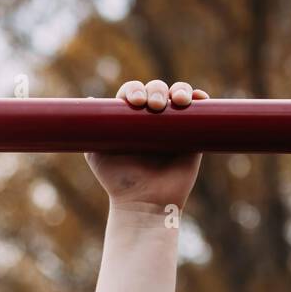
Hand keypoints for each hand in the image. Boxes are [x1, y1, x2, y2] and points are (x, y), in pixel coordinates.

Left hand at [85, 79, 207, 214]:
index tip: (135, 102)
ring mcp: (174, 124)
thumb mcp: (97, 154)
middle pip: (156, 89)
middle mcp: (153, 118)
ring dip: (179, 90)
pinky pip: (199, 110)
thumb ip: (90, 130)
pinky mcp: (194, 135)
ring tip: (178, 101)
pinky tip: (199, 97)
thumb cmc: (118, 181)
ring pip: (178, 94)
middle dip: (156, 90)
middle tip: (153, 105)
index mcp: (130, 117)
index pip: (133, 92)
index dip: (134, 90)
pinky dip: (200, 98)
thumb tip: (91, 101)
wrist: (144, 202)